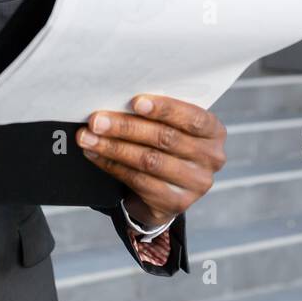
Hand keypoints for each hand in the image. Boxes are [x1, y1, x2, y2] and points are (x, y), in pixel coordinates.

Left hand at [77, 95, 225, 227]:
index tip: (135, 102)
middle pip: (165, 139)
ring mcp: (195, 184)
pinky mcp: (175, 203)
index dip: (164, 109)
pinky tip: (94, 155)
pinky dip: (112, 165)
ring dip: (112, 147)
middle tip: (96, 119)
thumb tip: (118, 97)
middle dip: (126, 127)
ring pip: (148, 160)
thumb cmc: (165, 144)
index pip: (192, 118)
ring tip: (87, 137)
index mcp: (213, 132)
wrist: (166, 188)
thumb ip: (157, 114)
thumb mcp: (171, 126)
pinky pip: (138, 181)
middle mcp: (211, 158)